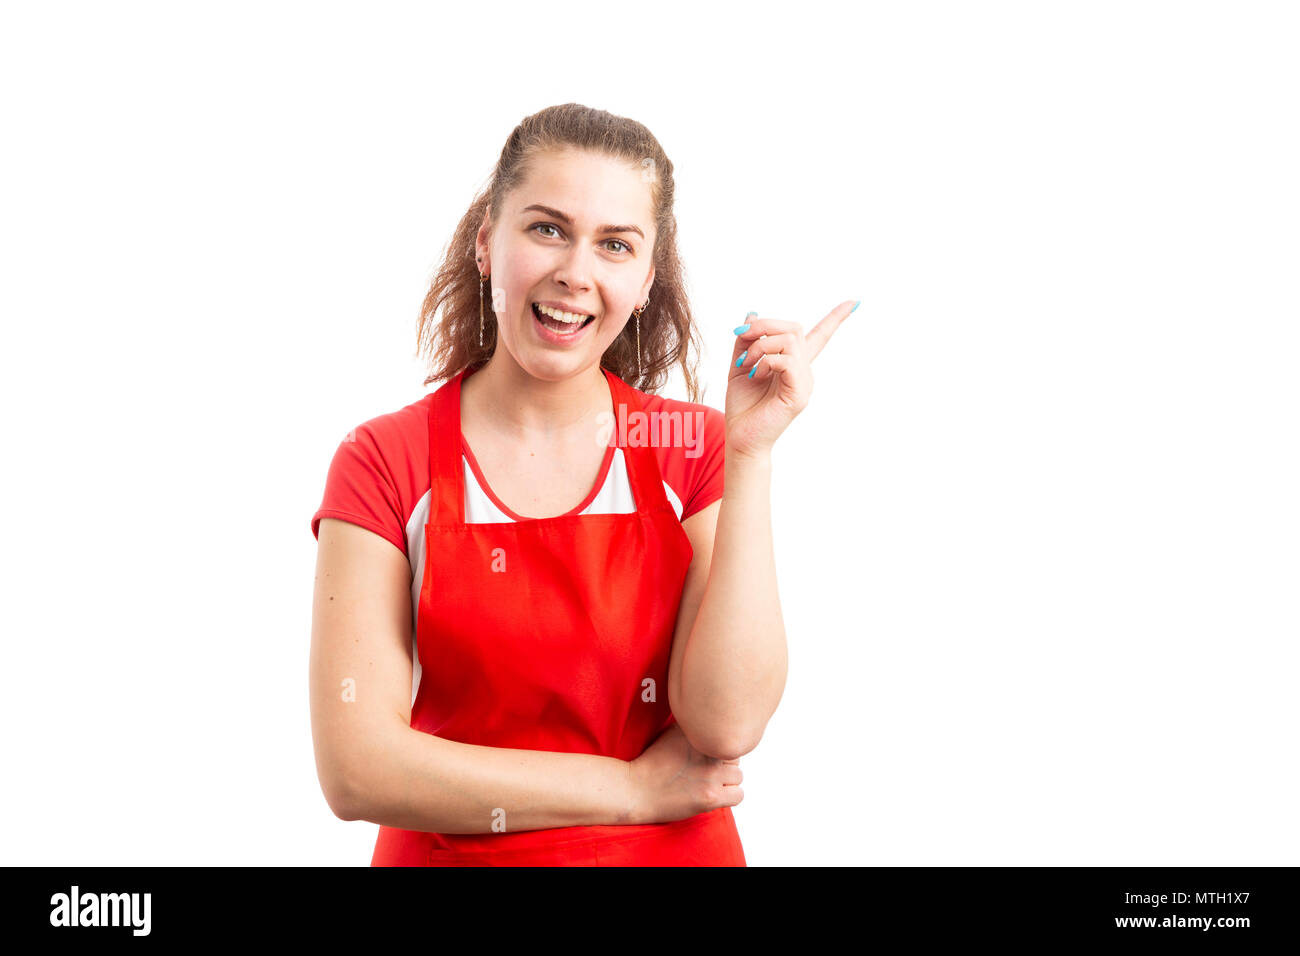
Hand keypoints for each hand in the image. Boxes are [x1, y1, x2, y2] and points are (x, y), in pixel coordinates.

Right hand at [626, 722, 742, 824]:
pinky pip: (738, 795)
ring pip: (738, 776)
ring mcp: (710, 774)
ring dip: (727, 782)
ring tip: (709, 784)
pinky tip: (714, 796)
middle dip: (724, 765)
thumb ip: (694, 728)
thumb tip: (714, 721)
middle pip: (734, 756)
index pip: (727, 737)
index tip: (707, 757)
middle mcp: (706, 751)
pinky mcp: (711, 796)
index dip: (718, 749)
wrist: (636, 790)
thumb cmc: (653, 764)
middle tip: (706, 772)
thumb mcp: (671, 733)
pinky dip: (729, 797)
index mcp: (698, 734)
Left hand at [725, 300, 857, 458]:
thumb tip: (752, 314)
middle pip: (794, 328)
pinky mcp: (799, 394)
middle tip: (741, 338)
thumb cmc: (742, 404)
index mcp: (793, 363)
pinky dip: (765, 361)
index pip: (819, 336)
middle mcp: (804, 371)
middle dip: (764, 325)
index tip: (854, 301)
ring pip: (790, 341)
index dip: (836, 318)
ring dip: (761, 346)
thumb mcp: (739, 363)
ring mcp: (805, 382)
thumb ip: (746, 340)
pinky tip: (756, 374)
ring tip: (746, 364)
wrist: (740, 437)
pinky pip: (786, 361)